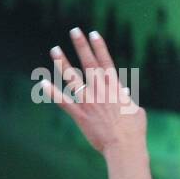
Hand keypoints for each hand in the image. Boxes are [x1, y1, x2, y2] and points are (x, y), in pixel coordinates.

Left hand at [40, 28, 144, 154]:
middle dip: (82, 46)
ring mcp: (90, 102)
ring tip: (55, 49)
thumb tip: (125, 89)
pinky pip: (64, 102)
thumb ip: (128, 98)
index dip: (100, 47)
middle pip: (89, 64)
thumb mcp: (136, 111)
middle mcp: (101, 91)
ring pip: (73, 79)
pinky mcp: (81, 116)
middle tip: (74, 31)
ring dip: (63, 63)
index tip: (93, 34)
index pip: (106, 63)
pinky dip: (53, 93)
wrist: (126, 147)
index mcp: (116, 89)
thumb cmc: (134, 131)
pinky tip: (43, 83)